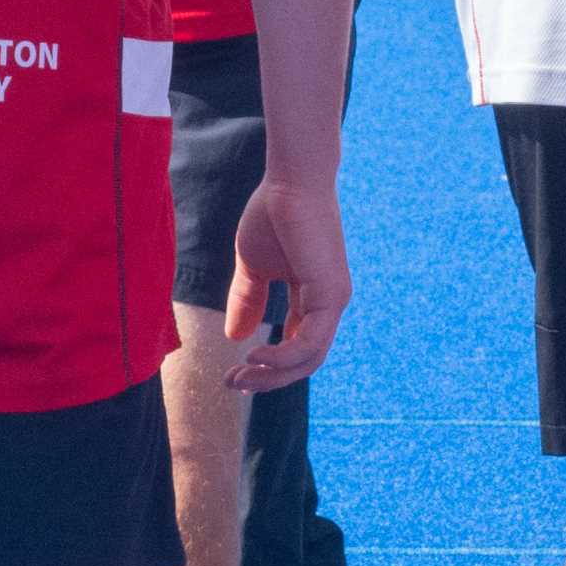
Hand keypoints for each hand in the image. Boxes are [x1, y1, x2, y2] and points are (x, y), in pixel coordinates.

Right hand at [221, 170, 350, 391]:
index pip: (295, 347)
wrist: (290, 181)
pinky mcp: (331, 294)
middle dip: (267, 379)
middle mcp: (328, 304)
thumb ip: (247, 300)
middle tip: (233, 385)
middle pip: (303, 361)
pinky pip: (310, 343)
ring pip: (308, 359)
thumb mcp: (253, 266)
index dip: (265, 367)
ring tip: (241, 377)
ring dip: (272, 375)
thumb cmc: (273, 214)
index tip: (232, 374)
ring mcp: (333, 301)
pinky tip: (255, 357)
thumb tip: (236, 337)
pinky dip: (283, 357)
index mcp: (312, 298)